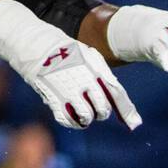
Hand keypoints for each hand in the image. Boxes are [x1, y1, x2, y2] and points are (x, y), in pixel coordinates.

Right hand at [0, 0, 140, 130]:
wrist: (33, 42)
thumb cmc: (65, 51)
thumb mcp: (88, 57)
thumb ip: (103, 76)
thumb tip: (116, 98)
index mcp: (95, 68)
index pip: (116, 93)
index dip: (127, 111)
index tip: (134, 124)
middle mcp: (84, 80)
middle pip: (103, 109)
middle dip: (102, 112)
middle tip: (96, 108)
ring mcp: (68, 89)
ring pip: (87, 116)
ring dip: (87, 118)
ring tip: (83, 112)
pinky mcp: (52, 96)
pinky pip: (67, 119)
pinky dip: (72, 122)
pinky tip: (72, 118)